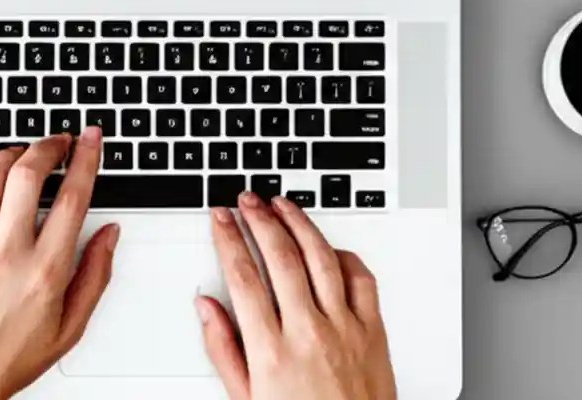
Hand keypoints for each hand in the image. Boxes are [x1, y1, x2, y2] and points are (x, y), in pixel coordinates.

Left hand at [0, 128, 117, 399]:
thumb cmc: (4, 360)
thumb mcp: (68, 329)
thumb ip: (95, 276)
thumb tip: (110, 234)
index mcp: (46, 271)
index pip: (73, 195)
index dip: (85, 157)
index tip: (89, 139)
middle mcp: (7, 252)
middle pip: (30, 172)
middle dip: (48, 145)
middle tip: (56, 140)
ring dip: (11, 154)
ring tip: (21, 155)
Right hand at [197, 192, 395, 399]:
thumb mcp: (246, 399)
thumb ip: (224, 349)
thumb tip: (207, 307)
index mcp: (272, 351)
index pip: (243, 277)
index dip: (229, 239)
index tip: (221, 219)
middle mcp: (309, 333)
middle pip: (280, 256)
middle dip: (259, 219)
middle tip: (247, 200)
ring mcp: (346, 329)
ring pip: (321, 257)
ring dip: (299, 223)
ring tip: (283, 205)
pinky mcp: (374, 331)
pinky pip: (362, 279)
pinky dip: (344, 255)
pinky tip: (329, 245)